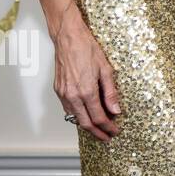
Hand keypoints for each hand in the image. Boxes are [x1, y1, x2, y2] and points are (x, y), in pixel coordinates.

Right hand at [53, 7, 121, 141]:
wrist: (68, 39)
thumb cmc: (87, 49)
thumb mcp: (106, 70)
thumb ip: (110, 93)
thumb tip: (116, 110)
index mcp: (86, 91)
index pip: (98, 117)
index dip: (108, 127)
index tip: (115, 131)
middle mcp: (72, 96)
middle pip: (85, 123)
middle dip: (97, 133)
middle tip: (107, 137)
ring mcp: (63, 94)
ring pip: (75, 118)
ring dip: (87, 126)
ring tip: (99, 129)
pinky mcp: (58, 90)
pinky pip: (68, 109)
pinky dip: (78, 116)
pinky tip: (86, 115)